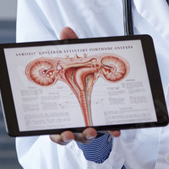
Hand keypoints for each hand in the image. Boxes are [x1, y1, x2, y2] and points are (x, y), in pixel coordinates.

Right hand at [49, 27, 120, 145]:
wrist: (97, 82)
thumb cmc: (80, 75)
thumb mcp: (75, 61)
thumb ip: (70, 48)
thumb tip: (65, 30)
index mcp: (59, 111)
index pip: (52, 127)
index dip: (56, 134)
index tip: (61, 132)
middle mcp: (71, 122)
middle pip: (66, 136)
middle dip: (67, 137)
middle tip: (71, 133)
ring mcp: (87, 125)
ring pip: (84, 137)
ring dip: (87, 135)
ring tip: (91, 130)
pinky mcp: (103, 123)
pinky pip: (105, 130)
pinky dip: (110, 130)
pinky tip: (116, 130)